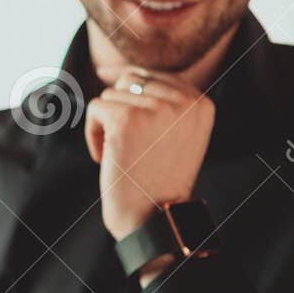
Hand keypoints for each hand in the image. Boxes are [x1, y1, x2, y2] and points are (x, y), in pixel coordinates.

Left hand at [83, 68, 214, 238]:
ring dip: (106, 124)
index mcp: (201, 102)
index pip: (154, 75)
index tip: (126, 116)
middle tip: (125, 145)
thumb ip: (163, 102)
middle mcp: (184, 101)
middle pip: (131, 79)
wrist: (155, 220)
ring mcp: (155, 108)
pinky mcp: (126, 118)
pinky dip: (92, 133)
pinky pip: (94, 107)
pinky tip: (104, 157)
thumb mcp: (176, 135)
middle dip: (120, 109)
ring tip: (119, 154)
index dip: (132, 94)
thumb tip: (115, 72)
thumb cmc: (159, 181)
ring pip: (111, 94)